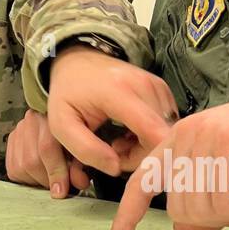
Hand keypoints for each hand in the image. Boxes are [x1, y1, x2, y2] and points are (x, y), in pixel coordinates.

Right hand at [5, 110, 89, 196]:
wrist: (68, 119)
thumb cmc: (79, 137)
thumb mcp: (84, 148)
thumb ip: (81, 165)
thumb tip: (78, 182)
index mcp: (54, 115)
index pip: (47, 147)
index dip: (56, 173)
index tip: (62, 191)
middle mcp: (34, 118)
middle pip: (32, 160)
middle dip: (47, 180)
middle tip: (60, 187)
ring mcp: (21, 128)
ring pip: (20, 166)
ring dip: (36, 180)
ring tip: (50, 180)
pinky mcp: (13, 139)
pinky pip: (13, 168)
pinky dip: (26, 177)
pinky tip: (39, 175)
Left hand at [46, 46, 179, 174]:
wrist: (76, 61)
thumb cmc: (67, 94)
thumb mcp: (61, 124)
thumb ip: (84, 149)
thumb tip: (115, 168)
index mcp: (119, 92)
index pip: (154, 133)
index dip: (146, 159)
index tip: (123, 164)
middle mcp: (144, 85)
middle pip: (161, 137)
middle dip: (141, 155)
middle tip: (115, 153)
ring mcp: (156, 85)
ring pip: (166, 132)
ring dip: (145, 146)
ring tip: (120, 141)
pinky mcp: (162, 88)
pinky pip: (167, 123)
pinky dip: (151, 134)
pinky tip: (130, 131)